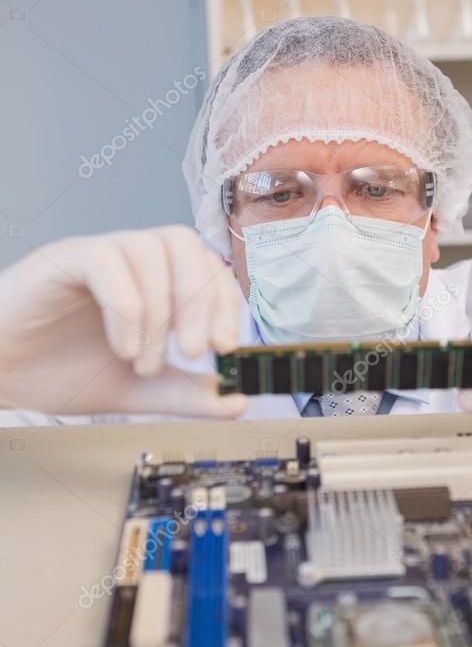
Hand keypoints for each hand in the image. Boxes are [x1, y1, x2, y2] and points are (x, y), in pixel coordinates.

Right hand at [0, 226, 246, 417]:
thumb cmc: (57, 372)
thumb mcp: (137, 390)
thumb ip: (185, 394)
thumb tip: (238, 401)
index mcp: (151, 282)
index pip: (206, 266)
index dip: (226, 302)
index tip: (227, 348)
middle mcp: (127, 261)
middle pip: (186, 244)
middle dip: (202, 301)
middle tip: (194, 353)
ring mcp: (95, 255)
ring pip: (152, 247)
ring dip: (161, 310)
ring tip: (145, 361)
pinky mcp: (62, 260)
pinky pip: (108, 262)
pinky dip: (126, 307)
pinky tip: (120, 347)